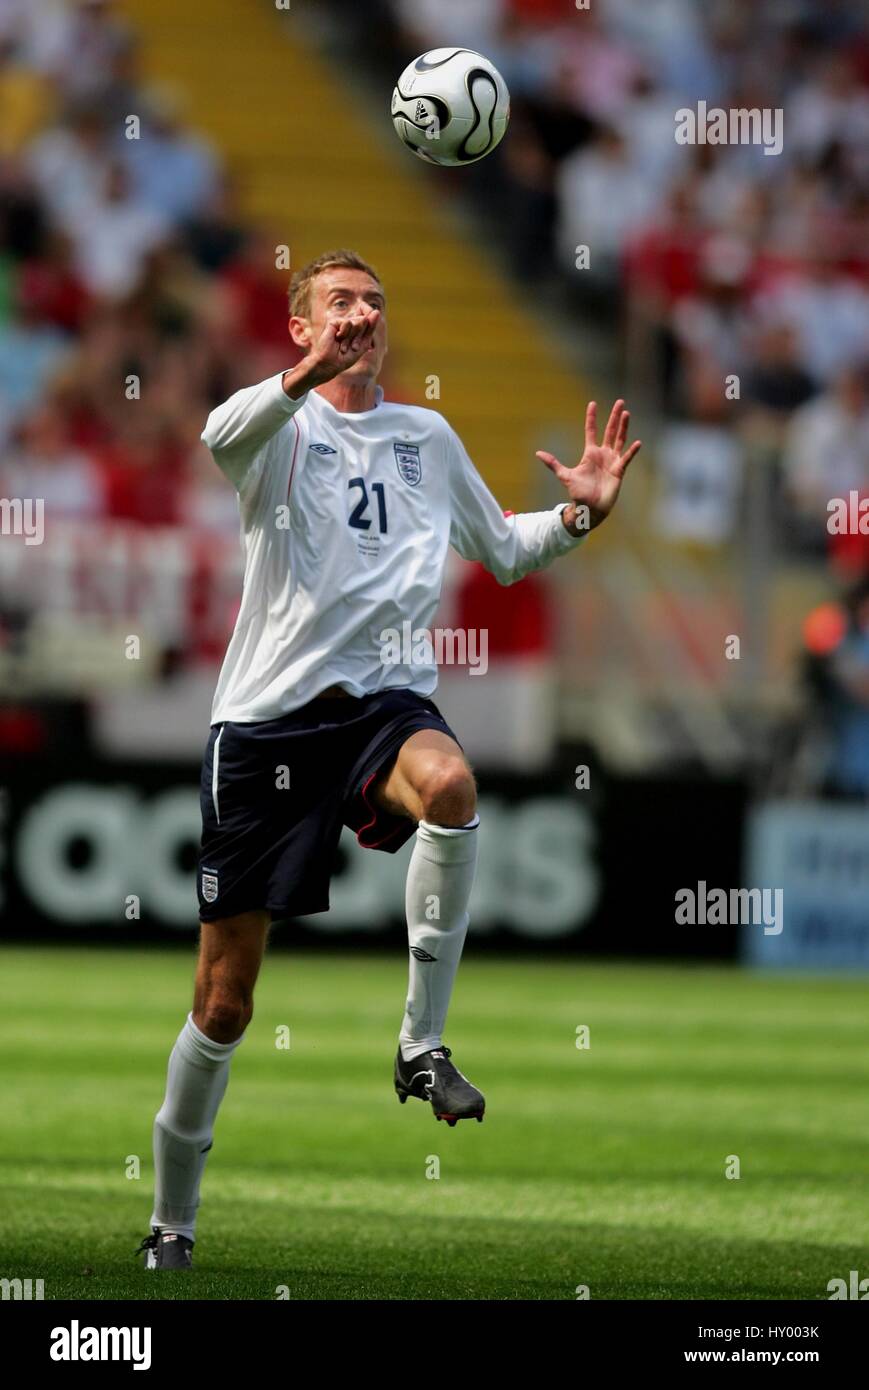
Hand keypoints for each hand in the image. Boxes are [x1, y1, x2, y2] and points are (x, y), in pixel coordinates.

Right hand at [283, 308, 380, 397]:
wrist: (331, 364)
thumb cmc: (347, 357)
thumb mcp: (364, 344)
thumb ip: (371, 328)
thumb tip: (377, 311)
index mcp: (358, 328)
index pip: (369, 316)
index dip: (371, 320)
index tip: (366, 333)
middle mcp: (350, 323)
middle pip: (365, 321)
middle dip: (361, 337)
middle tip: (352, 347)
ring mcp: (342, 322)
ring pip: (357, 322)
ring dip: (353, 338)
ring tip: (344, 346)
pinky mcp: (334, 321)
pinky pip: (348, 322)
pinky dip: (345, 334)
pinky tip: (337, 339)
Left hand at [536, 399, 640, 533]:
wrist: (589, 508)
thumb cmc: (578, 493)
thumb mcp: (565, 476)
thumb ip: (553, 464)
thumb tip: (538, 453)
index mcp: (590, 453)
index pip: (591, 431)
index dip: (592, 418)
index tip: (592, 403)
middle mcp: (603, 454)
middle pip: (610, 431)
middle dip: (614, 417)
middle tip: (620, 402)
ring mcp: (612, 461)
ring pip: (619, 440)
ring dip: (623, 427)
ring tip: (626, 413)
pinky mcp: (619, 471)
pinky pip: (626, 459)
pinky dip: (631, 451)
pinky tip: (637, 443)